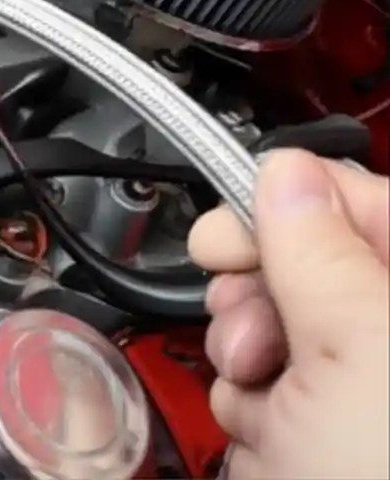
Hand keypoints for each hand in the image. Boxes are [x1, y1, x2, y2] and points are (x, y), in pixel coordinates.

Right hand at [190, 149, 388, 478]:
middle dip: (262, 289)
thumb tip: (285, 172)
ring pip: (278, 321)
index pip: (368, 202)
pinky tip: (267, 430)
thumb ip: (320, 247)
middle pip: (314, 259)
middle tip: (252, 325)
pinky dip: (250, 402)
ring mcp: (367, 389)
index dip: (294, 201)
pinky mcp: (325, 429)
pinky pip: (266, 381)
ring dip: (250, 354)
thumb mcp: (362, 353)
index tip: (235, 224)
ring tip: (263, 393)